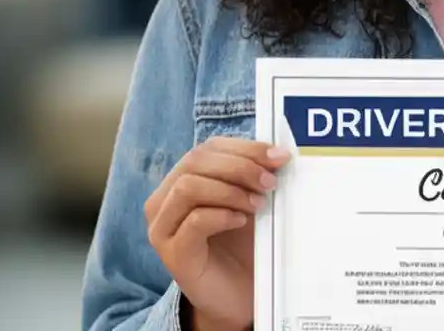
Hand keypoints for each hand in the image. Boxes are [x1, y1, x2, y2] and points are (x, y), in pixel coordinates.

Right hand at [144, 137, 289, 330]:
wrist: (238, 295)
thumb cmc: (243, 246)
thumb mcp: (252, 203)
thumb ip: (257, 177)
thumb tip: (278, 154)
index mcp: (183, 179)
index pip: (208, 148)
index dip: (245, 148)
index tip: (279, 156)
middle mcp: (165, 200)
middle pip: (195, 162)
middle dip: (240, 166)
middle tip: (271, 182)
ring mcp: (164, 227)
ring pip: (188, 187)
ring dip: (230, 190)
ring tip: (258, 204)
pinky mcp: (172, 254)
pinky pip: (192, 222)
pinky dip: (221, 215)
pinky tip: (241, 221)